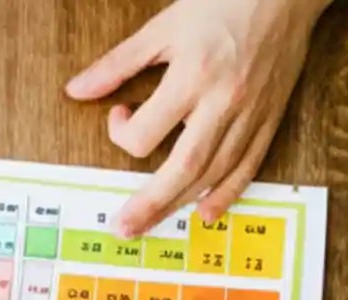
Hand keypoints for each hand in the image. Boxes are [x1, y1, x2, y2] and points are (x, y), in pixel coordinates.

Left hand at [66, 0, 330, 236]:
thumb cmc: (224, 2)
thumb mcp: (164, 27)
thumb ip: (118, 63)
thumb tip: (78, 90)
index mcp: (193, 77)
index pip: (148, 132)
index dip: (122, 132)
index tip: (119, 115)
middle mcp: (223, 102)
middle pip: (183, 168)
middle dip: (149, 204)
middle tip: (123, 229)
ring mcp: (250, 115)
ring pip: (214, 174)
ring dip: (180, 205)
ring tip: (152, 225)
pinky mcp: (269, 119)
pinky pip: (248, 166)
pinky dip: (227, 193)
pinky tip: (206, 212)